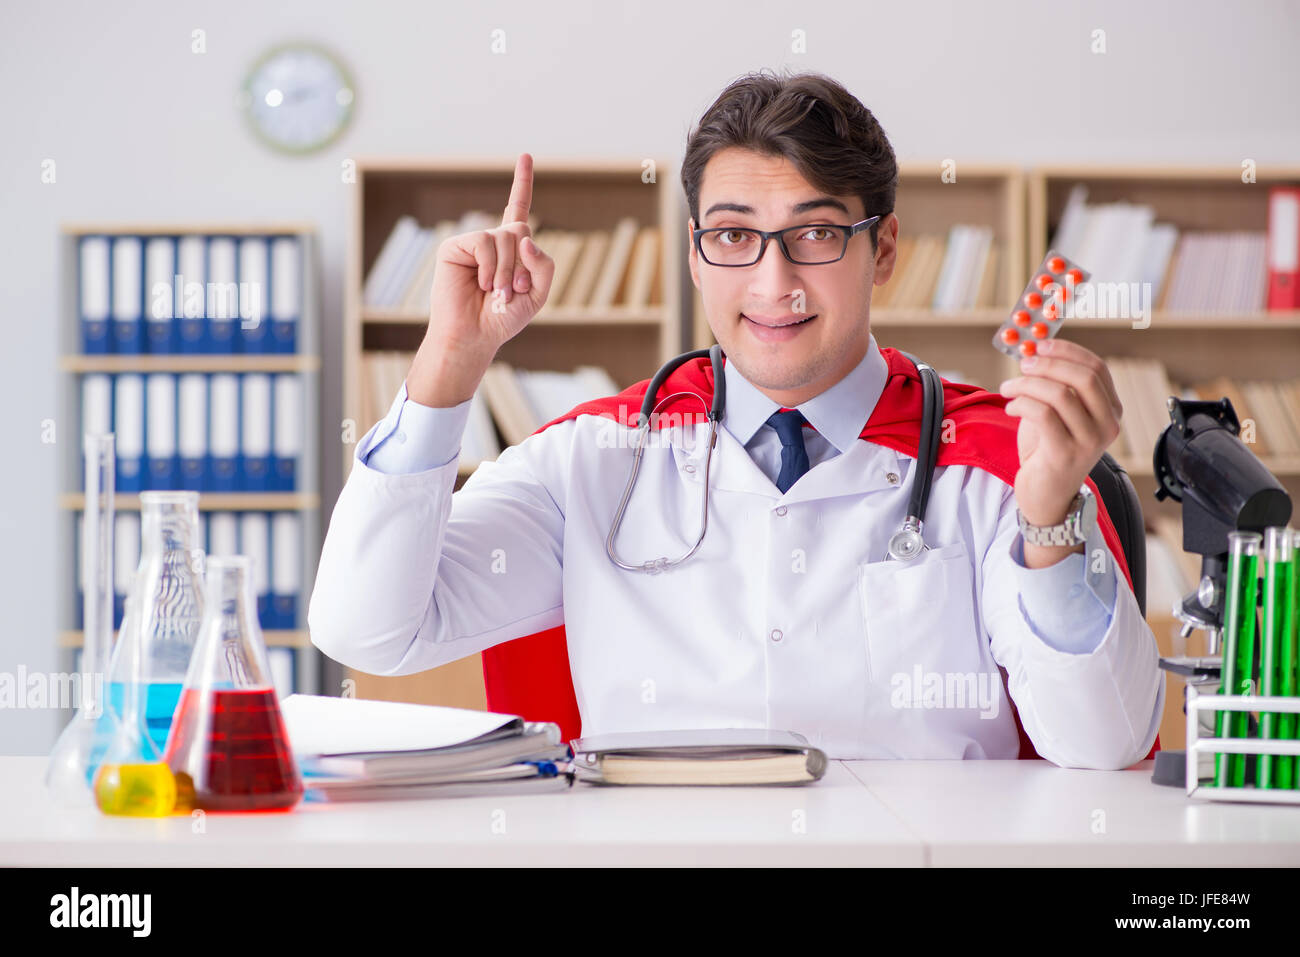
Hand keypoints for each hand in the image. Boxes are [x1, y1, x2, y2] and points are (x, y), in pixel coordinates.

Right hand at [407, 153, 555, 406]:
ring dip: (507, 270)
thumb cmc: (503, 318)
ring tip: (498, 293)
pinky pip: (484, 242)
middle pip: (520, 231)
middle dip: (523, 264)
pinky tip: (482, 283)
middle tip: (514, 291)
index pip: (519, 209)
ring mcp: (473, 242)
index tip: (525, 156)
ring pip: (505, 238)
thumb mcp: (538, 295)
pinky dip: (490, 265)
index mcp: (512, 249)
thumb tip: (524, 237)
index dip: (522, 183)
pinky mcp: (455, 247)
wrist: (474, 336)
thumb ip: (544, 266)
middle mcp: (493, 241)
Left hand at [998, 338, 1122, 530]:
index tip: (1039, 345)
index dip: (1066, 351)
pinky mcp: (1066, 454)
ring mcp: (1090, 441)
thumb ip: (1053, 385)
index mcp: (1110, 409)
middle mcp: (1108, 424)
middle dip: (1048, 364)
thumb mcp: (1056, 412)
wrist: (1046, 494)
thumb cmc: (1048, 449)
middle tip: (1023, 364)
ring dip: (1027, 384)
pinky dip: (1021, 404)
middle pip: (1083, 377)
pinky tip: (1010, 408)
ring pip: (1059, 394)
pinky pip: (1043, 415)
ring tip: (1008, 388)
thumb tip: (1032, 352)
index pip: (1096, 368)